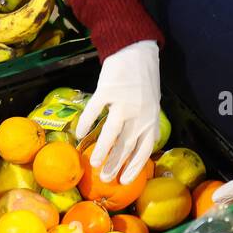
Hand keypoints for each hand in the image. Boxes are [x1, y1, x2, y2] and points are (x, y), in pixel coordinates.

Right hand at [75, 40, 160, 183]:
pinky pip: (94, 111)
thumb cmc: (144, 80)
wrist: (136, 51)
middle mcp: (139, 114)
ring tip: (93, 163)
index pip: (144, 149)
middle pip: (126, 146)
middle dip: (115, 164)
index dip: (134, 167)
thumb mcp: (153, 104)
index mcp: (151, 119)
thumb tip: (144, 144)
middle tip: (104, 178)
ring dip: (102, 150)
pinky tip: (79, 134)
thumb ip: (147, 124)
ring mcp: (123, 102)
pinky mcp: (108, 91)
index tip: (124, 180)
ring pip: (112, 133)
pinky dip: (86, 123)